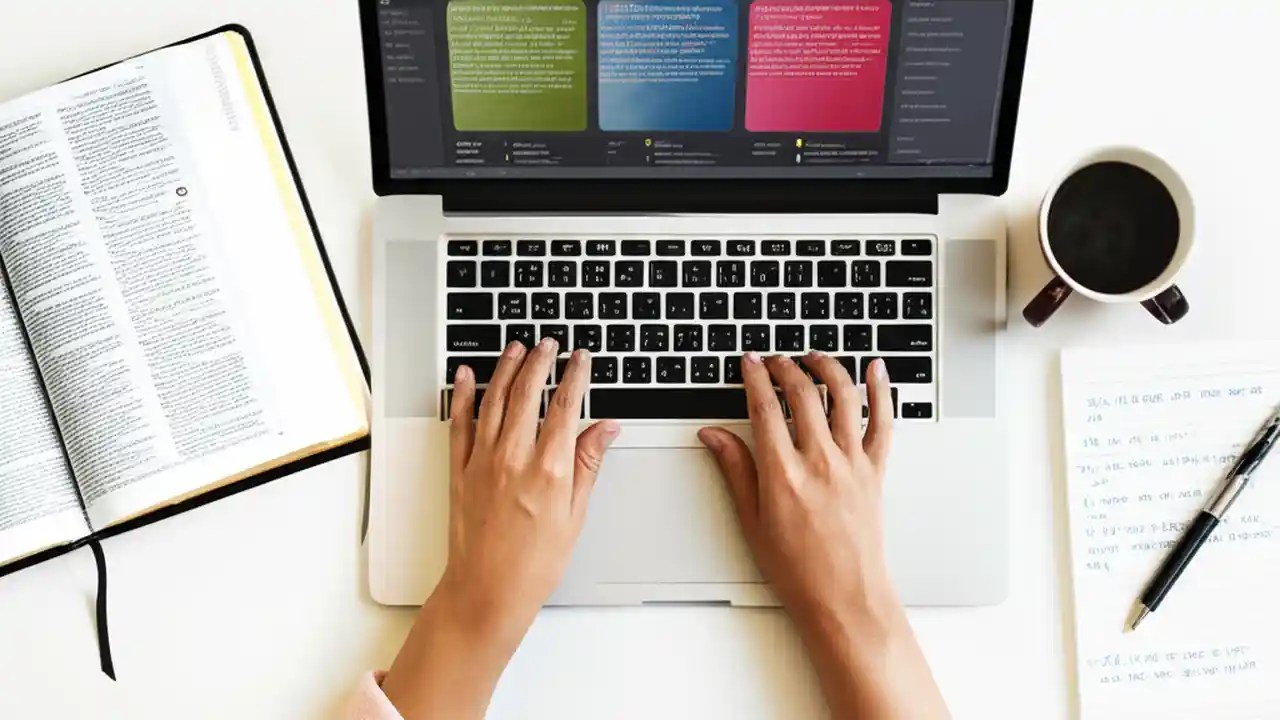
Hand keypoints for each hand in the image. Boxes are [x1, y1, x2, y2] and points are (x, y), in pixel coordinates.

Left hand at [382, 339, 617, 719]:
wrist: (486, 592)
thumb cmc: (534, 564)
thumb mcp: (575, 516)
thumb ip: (589, 465)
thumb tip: (605, 429)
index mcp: (549, 470)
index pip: (566, 407)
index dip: (575, 376)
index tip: (580, 359)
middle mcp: (514, 459)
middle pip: (528, 394)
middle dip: (540, 362)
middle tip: (548, 344)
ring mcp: (483, 462)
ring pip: (494, 400)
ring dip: (505, 369)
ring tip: (515, 348)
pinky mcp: (459, 471)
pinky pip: (460, 423)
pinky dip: (464, 396)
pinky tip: (468, 376)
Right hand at [698, 352, 949, 719]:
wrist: (844, 598)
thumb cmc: (798, 569)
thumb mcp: (752, 519)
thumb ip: (735, 469)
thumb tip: (713, 435)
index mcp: (784, 475)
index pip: (765, 408)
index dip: (755, 378)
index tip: (749, 363)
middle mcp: (820, 462)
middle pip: (803, 394)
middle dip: (785, 367)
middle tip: (774, 359)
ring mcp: (852, 463)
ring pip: (844, 397)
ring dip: (827, 368)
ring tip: (812, 357)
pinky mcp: (875, 470)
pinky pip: (883, 421)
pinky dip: (881, 391)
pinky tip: (876, 369)